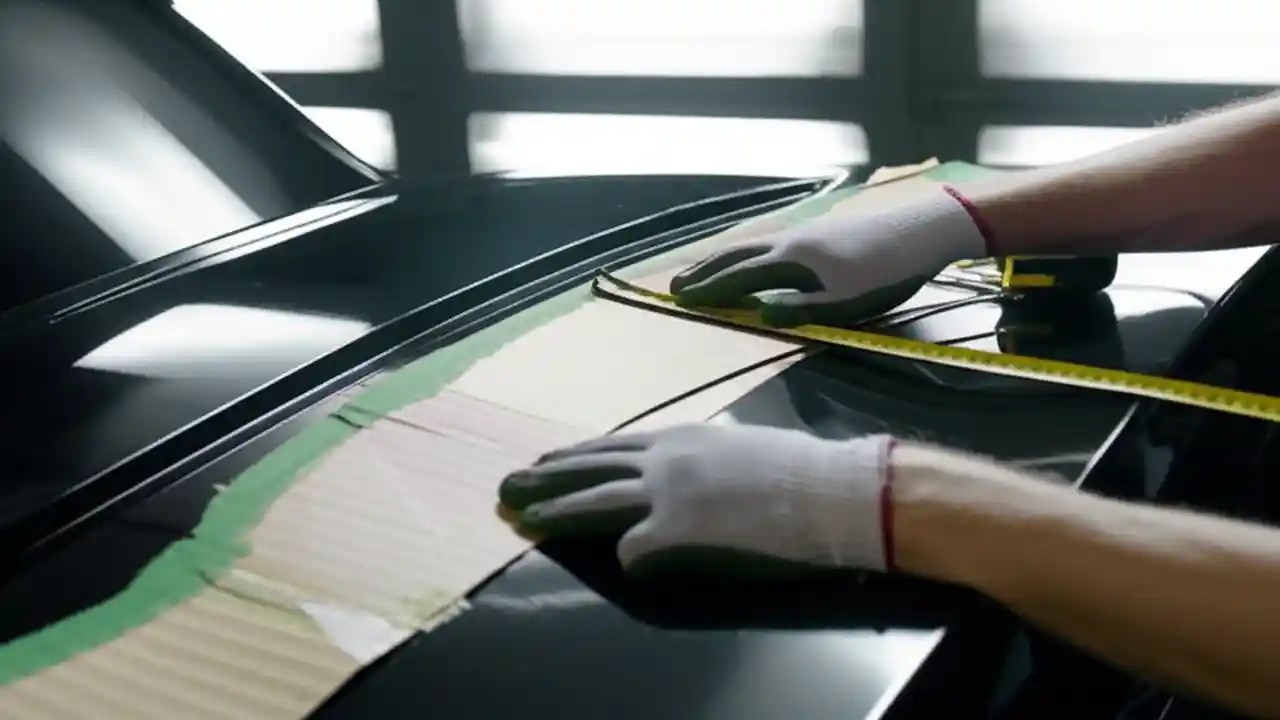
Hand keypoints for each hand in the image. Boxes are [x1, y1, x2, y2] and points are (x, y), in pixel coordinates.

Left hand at [499, 423, 894, 573]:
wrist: (831, 491)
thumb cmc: (803, 468)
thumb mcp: (744, 447)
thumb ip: (707, 458)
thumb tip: (697, 472)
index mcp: (684, 435)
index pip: (615, 445)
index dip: (578, 455)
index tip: (549, 458)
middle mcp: (665, 459)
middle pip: (592, 468)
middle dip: (548, 477)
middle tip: (510, 483)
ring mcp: (666, 495)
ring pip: (594, 503)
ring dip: (555, 513)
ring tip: (520, 519)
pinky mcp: (675, 533)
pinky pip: (634, 551)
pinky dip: (631, 560)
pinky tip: (631, 568)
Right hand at [670, 187, 987, 326]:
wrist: (925, 230)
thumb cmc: (887, 273)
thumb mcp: (847, 303)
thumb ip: (802, 311)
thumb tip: (760, 315)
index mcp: (793, 261)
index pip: (739, 278)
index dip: (709, 291)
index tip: (680, 301)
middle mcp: (790, 241)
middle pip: (737, 255)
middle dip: (705, 271)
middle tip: (675, 286)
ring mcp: (805, 232)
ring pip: (752, 244)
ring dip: (723, 258)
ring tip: (703, 268)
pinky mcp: (820, 231)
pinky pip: (768, 241)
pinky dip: (747, 250)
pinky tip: (754, 255)